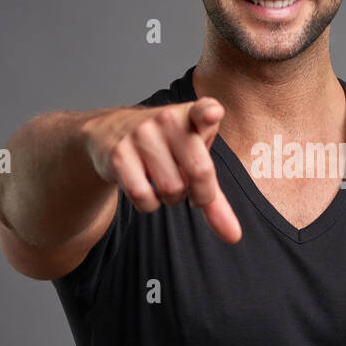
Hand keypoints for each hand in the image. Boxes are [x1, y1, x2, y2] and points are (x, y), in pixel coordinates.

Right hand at [84, 98, 241, 243]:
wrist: (112, 131)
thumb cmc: (168, 148)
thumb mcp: (195, 162)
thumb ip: (216, 198)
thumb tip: (233, 236)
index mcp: (192, 115)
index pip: (203, 109)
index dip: (208, 113)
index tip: (212, 114)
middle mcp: (167, 118)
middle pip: (199, 170)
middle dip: (201, 195)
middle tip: (193, 193)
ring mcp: (141, 134)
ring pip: (171, 189)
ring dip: (171, 198)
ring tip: (164, 182)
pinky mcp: (118, 153)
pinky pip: (143, 196)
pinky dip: (149, 204)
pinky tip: (145, 187)